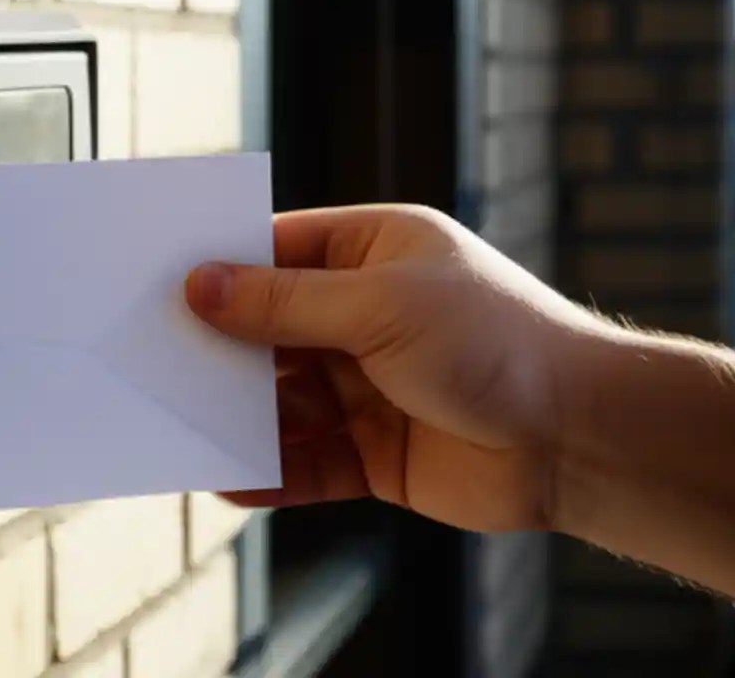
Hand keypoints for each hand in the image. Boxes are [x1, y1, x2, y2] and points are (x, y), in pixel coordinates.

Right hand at [185, 205, 601, 531]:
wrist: (580, 438)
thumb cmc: (496, 342)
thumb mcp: (379, 305)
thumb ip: (284, 303)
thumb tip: (200, 286)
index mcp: (374, 254)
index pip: (278, 252)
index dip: (220, 268)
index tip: (160, 285)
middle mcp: (367, 316)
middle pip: (270, 331)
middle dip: (220, 349)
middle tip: (154, 362)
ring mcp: (369, 386)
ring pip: (282, 401)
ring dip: (238, 417)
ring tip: (181, 429)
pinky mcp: (374, 452)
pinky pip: (307, 463)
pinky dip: (271, 473)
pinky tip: (233, 481)